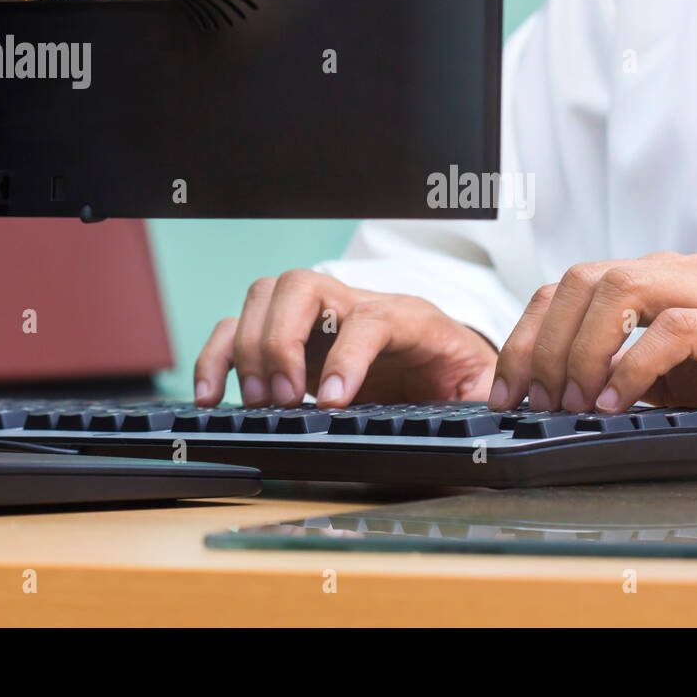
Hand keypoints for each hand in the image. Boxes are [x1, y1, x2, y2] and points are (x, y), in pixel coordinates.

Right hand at [195, 270, 497, 408]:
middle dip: (284, 342)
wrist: (445, 359)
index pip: (371, 318)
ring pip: (267, 294)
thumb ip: (475, 396)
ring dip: (252, 348)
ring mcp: (318, 316)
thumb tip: (483, 410)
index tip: (332, 401)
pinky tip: (213, 394)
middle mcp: (357, 304)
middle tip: (286, 401)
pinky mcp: (289, 337)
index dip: (347, 355)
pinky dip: (219, 355)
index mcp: (410, 318)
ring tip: (260, 402)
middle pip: (305, 286)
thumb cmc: (457, 371)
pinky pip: (240, 326)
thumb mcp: (478, 385)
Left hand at [487, 253, 696, 426]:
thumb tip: (573, 398)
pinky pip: (673, 330)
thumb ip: (634, 369)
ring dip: (582, 349)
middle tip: (532, 399)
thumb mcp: (686, 370)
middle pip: (581, 281)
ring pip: (618, 290)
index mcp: (659, 279)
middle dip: (543, 343)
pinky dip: (634, 366)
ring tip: (572, 401)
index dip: (529, 334)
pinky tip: (618, 401)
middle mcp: (677, 273)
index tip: (508, 386)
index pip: (570, 287)